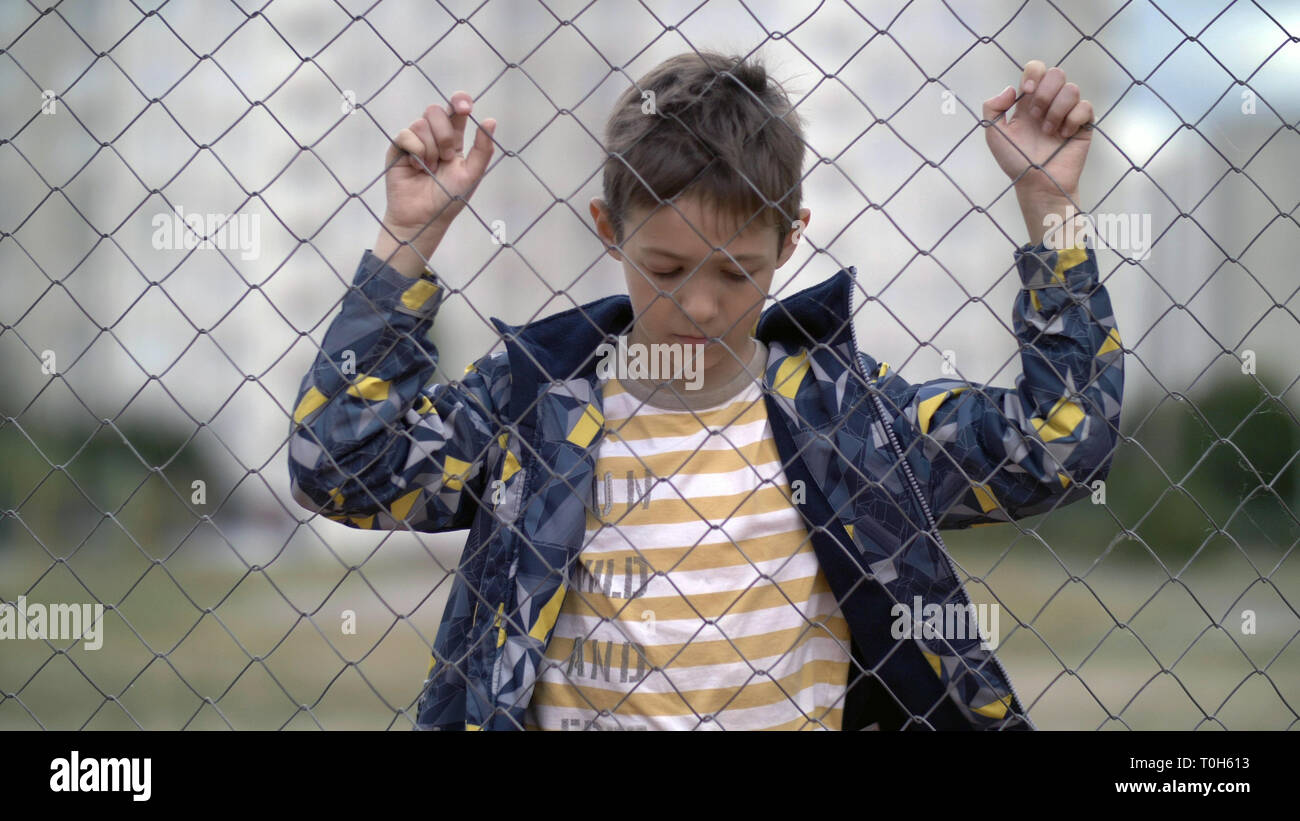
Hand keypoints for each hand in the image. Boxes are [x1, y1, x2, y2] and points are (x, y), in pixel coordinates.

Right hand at [381, 92, 496, 240]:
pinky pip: (406, 134)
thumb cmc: (449, 199)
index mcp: (454, 138)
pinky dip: (416, 151)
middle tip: (448, 157)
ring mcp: (415, 140)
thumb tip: (491, 120)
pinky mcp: (399, 148)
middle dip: (445, 134)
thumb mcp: (472, 174)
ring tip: (431, 168)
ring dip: (431, 148)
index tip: (464, 108)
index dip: (459, 101)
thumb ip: (483, 149)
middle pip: (436, 111)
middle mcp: (434, 136)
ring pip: (421, 123)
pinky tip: (417, 168)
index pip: (455, 109)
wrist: (423, 218)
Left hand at [983, 61, 1093, 202]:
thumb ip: (992, 108)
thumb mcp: (994, 134)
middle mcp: (1049, 102)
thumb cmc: (1015, 161)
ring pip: (1071, 89)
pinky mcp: (1083, 124)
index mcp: (1029, 101)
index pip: (1036, 69)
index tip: (1028, 92)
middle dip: (1045, 94)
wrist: (1037, 183)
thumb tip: (1011, 89)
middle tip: (1036, 117)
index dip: (1034, 73)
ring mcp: (1067, 112)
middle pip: (1057, 73)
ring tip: (1048, 132)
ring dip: (1056, 111)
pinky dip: (1072, 120)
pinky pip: (1085, 106)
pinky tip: (1063, 136)